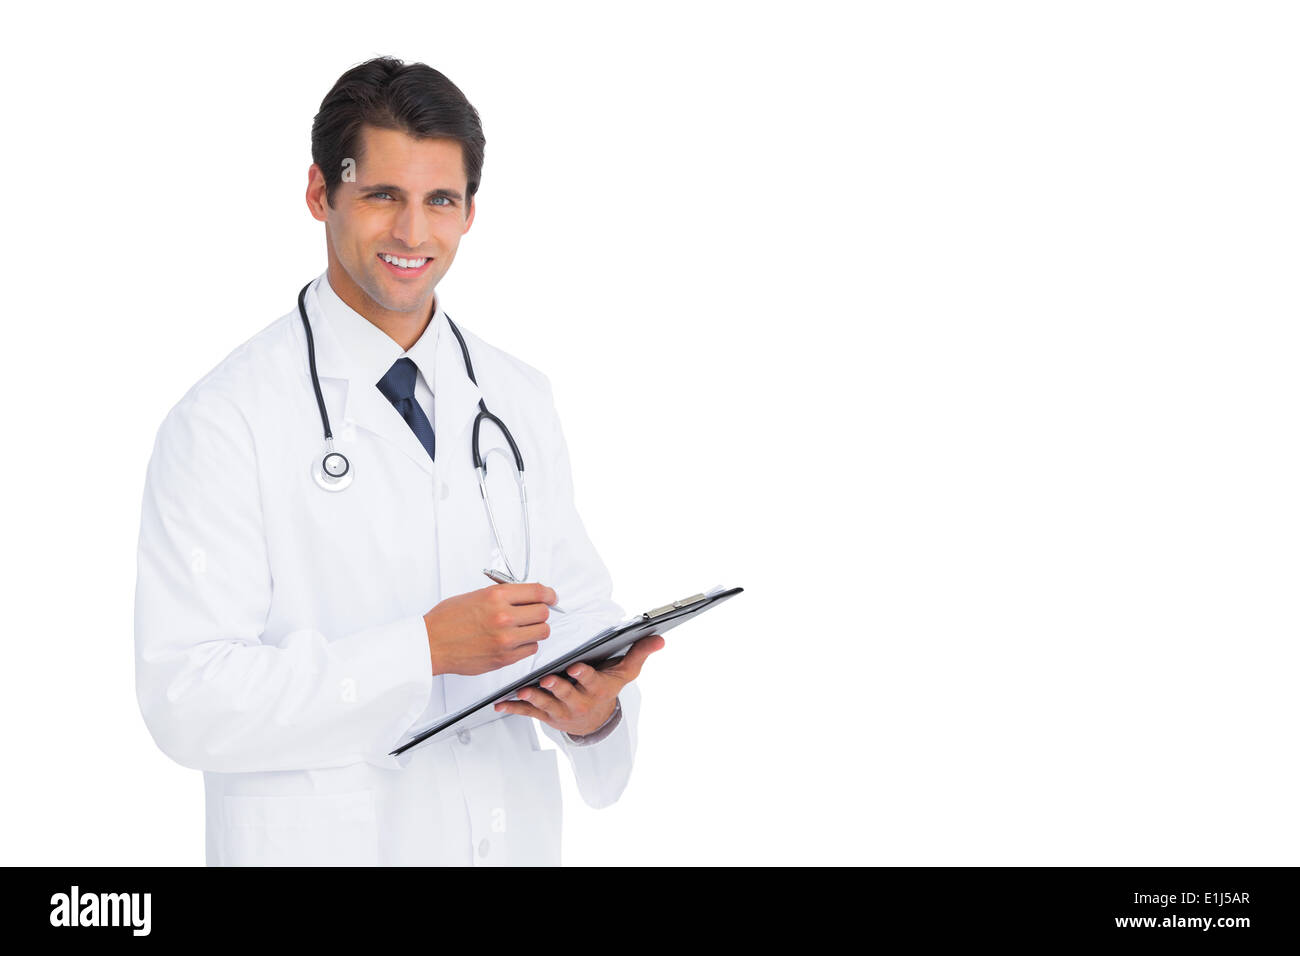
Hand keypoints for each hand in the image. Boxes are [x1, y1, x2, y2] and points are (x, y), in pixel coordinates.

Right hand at [423, 583, 555, 675]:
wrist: (431, 644)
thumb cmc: (447, 620)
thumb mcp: (475, 595)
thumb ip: (503, 595)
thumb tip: (525, 595)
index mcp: (496, 596)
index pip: (539, 592)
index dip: (550, 594)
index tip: (551, 597)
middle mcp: (504, 617)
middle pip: (543, 612)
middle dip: (541, 612)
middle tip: (533, 613)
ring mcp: (506, 639)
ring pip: (542, 632)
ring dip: (536, 629)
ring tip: (524, 629)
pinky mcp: (505, 657)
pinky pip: (531, 649)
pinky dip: (527, 645)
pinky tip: (515, 641)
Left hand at [493, 634, 665, 735]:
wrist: (593, 720)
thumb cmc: (606, 688)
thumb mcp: (625, 672)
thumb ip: (639, 652)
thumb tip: (659, 638)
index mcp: (596, 689)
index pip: (591, 681)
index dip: (583, 676)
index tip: (576, 667)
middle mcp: (579, 701)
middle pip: (566, 695)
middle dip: (557, 688)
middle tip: (547, 680)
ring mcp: (560, 710)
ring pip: (545, 705)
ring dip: (533, 698)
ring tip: (523, 690)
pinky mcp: (545, 715)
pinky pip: (528, 713)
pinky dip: (514, 708)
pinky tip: (502, 704)